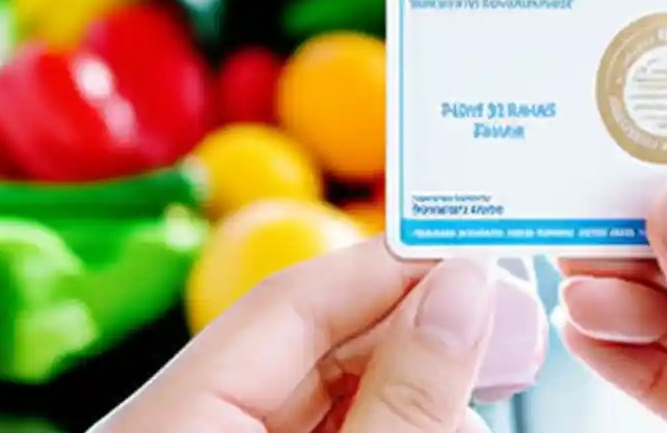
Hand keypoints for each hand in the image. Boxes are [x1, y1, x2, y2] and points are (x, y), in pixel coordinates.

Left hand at [93, 238, 495, 432]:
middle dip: (414, 335)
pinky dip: (388, 424)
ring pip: (326, 395)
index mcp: (166, 422)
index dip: (388, 264)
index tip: (474, 250)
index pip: (287, 300)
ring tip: (475, 402)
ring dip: (411, 388)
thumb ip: (404, 398)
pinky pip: (323, 431)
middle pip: (311, 347)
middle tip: (501, 322)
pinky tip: (438, 425)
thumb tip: (462, 293)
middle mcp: (180, 429)